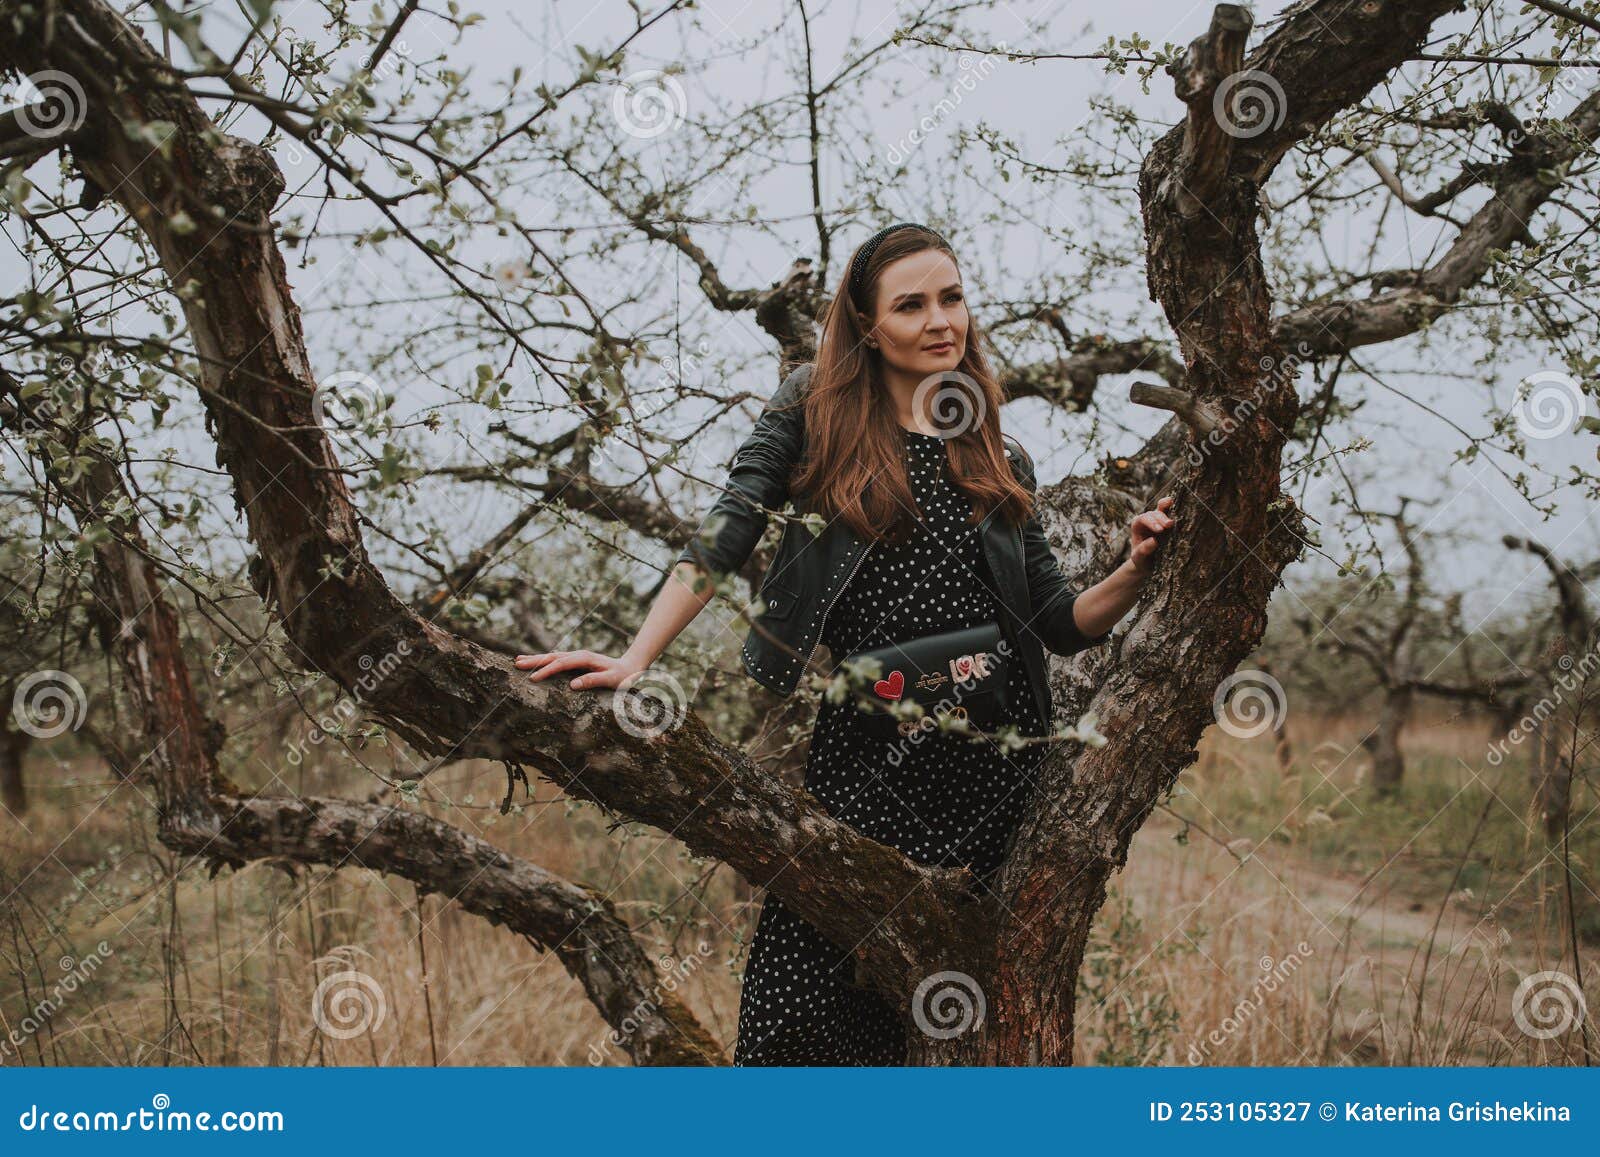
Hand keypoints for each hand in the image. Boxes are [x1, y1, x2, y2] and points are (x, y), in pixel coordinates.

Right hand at [513, 650, 645, 690]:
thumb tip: (572, 685)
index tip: (533, 679)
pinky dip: (543, 661)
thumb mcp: (612, 680)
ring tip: (518, 661)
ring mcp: (577, 657)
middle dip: (534, 661)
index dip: (547, 670)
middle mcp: (579, 655)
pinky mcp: (576, 661)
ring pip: (552, 656)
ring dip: (536, 659)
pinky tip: (534, 663)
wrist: (631, 667)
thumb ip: (593, 681)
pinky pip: (556, 660)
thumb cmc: (623, 676)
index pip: (561, 664)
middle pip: (552, 656)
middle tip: (516, 664)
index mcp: (585, 658)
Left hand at [1127, 495, 1175, 576]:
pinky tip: (1186, 513)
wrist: (1149, 566)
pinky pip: (1175, 514)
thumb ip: (1143, 550)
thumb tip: (1154, 541)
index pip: (1144, 518)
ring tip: (1176, 520)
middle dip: (1162, 517)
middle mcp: (1149, 519)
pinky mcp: (1171, 523)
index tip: (1160, 530)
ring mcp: (1160, 519)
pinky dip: (1180, 512)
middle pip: (1155, 513)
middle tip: (1170, 524)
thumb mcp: (1139, 558)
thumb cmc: (1142, 561)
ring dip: (1172, 512)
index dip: (1152, 522)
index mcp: (1138, 525)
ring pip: (1165, 509)